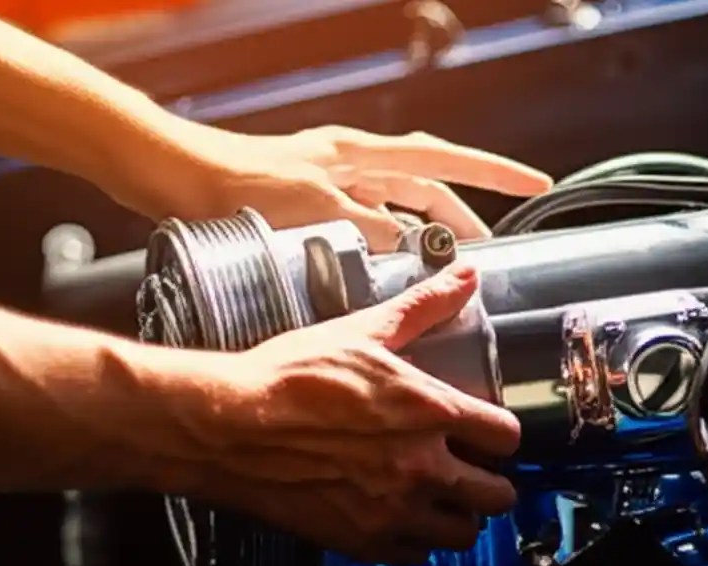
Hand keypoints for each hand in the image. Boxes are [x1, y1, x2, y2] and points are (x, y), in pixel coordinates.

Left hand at [125, 121, 552, 251]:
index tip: (536, 186)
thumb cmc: (235, 183)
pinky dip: (383, 244)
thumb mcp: (313, 208)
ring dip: (422, 233)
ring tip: (444, 266)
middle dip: (461, 216)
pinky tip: (385, 269)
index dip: (494, 174)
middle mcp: (351, 162)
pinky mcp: (308, 202)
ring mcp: (330, 181)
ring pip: (396, 208)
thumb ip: (367, 227)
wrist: (170, 174)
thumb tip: (410, 245)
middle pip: (426, 187)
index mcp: (360, 153)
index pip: (445, 161)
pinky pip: (365, 224)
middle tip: (489, 250)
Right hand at [182, 263, 519, 564]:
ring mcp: (394, 510)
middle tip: (471, 470)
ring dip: (458, 516)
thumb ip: (423, 306)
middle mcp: (422, 467)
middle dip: (490, 481)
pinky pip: (417, 556)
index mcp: (430, 412)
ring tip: (441, 498)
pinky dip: (415, 541)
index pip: (509, 437)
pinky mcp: (363, 541)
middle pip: (499, 496)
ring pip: (464, 533)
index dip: (500, 434)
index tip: (486, 432)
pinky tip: (400, 517)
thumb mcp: (362, 331)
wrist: (227, 426)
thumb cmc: (288, 379)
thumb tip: (464, 275)